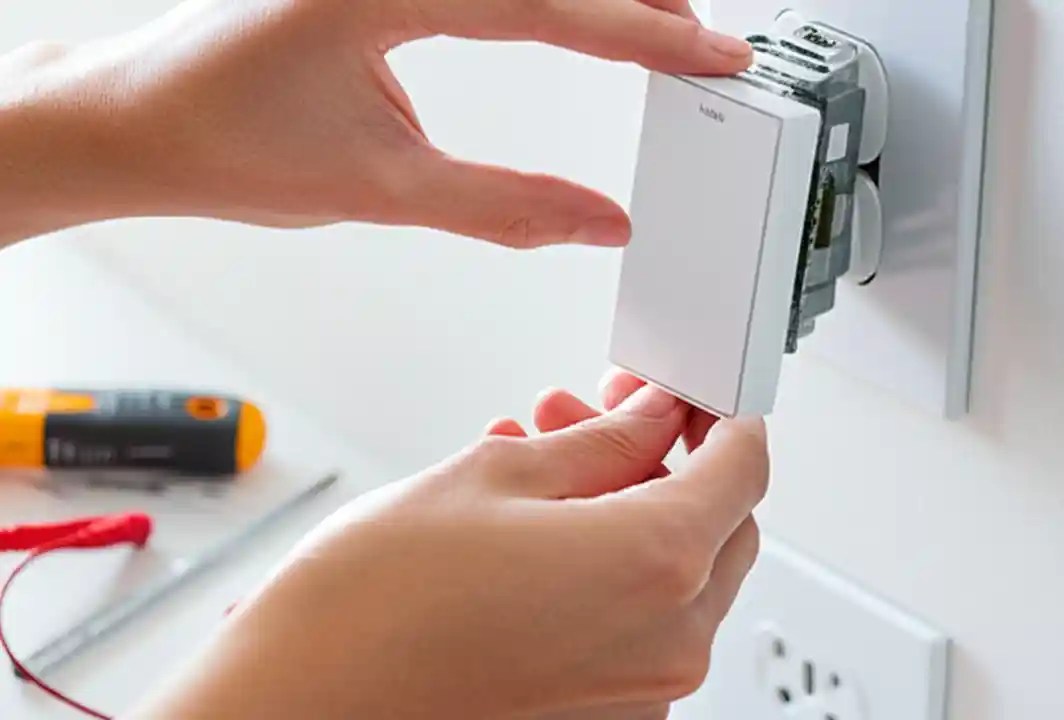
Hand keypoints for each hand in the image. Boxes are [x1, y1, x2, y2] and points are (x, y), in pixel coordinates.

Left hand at [0, 0, 752, 244]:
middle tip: (706, 41)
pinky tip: (578, 16)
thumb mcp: (379, 187)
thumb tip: (598, 221)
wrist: (135, 126)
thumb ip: (504, 206)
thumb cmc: (222, 144)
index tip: (711, 56)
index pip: (546, 6)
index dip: (643, 36)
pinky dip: (545, 0)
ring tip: (662, 29)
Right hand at [134, 379, 767, 719]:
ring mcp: (642, 693)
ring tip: (544, 466)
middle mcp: (670, 642)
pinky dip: (610, 570)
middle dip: (672, 460)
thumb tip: (651, 417)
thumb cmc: (371, 608)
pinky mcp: (607, 716)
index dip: (724, 416)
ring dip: (631, 510)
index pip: (746, 467)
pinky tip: (538, 531)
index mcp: (656, 564)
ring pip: (679, 576)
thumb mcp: (495, 475)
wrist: (300, 708)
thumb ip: (603, 441)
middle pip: (723, 526)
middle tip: (606, 421)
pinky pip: (641, 626)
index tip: (696, 396)